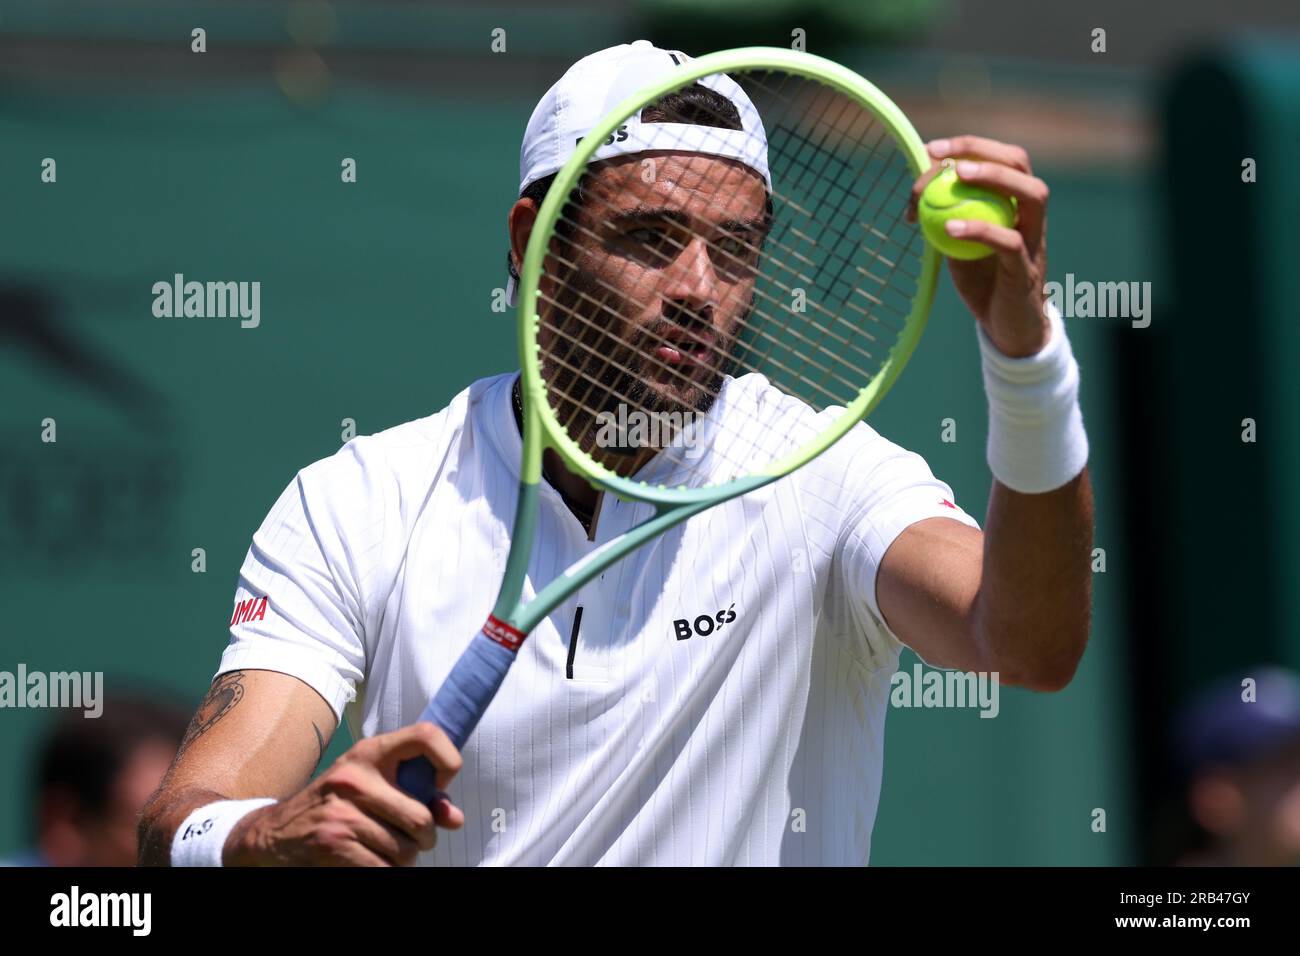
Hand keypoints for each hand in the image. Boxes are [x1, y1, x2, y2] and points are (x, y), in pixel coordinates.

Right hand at [225, 722, 464, 865]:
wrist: (274, 833)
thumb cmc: (336, 805)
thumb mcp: (370, 786)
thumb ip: (416, 795)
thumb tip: (454, 818)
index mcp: (370, 753)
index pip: (426, 736)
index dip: (447, 760)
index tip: (440, 785)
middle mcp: (356, 778)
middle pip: (421, 817)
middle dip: (425, 837)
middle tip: (413, 838)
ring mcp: (343, 812)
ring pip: (406, 850)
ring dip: (405, 859)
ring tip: (388, 850)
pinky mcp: (333, 844)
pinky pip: (384, 869)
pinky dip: (387, 871)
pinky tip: (373, 863)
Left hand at [908, 135, 1050, 357]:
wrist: (1006, 327)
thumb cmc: (981, 280)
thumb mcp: (956, 243)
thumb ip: (945, 216)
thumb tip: (916, 188)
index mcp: (1016, 203)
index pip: (1003, 159)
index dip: (971, 146)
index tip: (932, 148)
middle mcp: (1031, 215)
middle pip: (1020, 165)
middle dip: (982, 151)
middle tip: (942, 156)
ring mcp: (1035, 241)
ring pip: (1032, 195)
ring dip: (994, 178)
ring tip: (956, 176)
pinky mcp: (1026, 270)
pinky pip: (1009, 242)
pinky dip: (979, 230)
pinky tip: (949, 228)